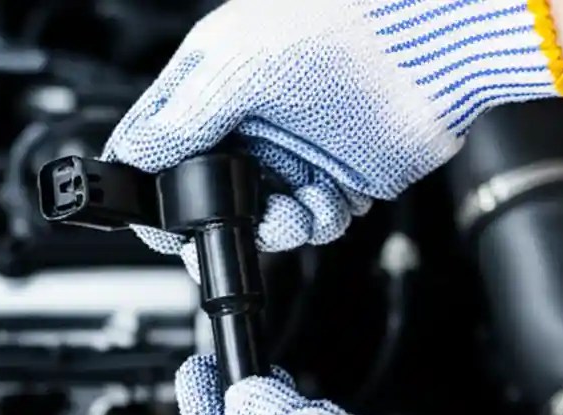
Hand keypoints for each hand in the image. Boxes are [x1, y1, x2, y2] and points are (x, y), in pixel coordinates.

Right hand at [102, 0, 562, 266]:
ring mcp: (290, 152)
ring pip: (257, 221)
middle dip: (218, 224)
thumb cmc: (342, 30)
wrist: (430, 52)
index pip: (156, 143)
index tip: (160, 224)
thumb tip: (133, 156)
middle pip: (206, 196)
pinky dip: (316, 222)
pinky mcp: (333, 180)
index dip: (150, 187)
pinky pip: (307, 224)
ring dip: (276, 228)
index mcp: (212, 82)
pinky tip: (328, 199)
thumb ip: (181, 120)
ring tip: (296, 209)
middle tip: (228, 236)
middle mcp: (248, 120)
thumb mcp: (239, 69)